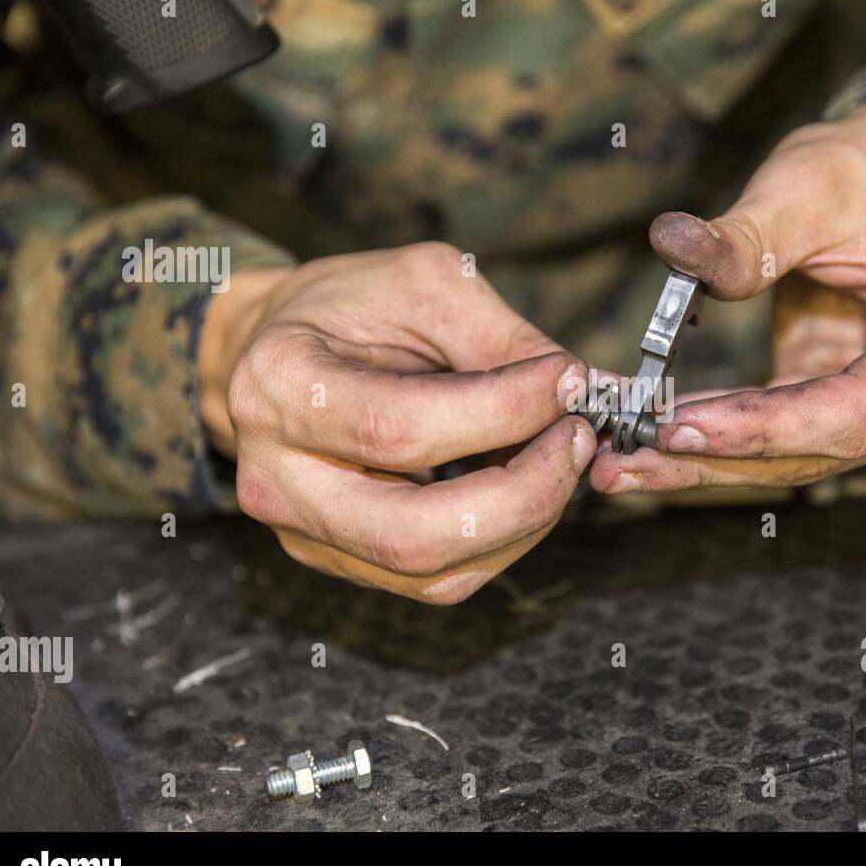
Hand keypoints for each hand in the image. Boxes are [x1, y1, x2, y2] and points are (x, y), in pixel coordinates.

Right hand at [199, 244, 593, 602]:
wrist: (277, 347)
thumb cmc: (349, 306)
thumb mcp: (424, 285)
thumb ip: (503, 340)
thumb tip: (588, 392)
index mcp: (280, 389)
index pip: (403, 428)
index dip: (504, 412)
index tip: (569, 380)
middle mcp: (277, 480)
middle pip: (417, 533)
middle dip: (525, 492)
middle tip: (577, 438)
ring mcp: (305, 534)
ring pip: (437, 572)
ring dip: (524, 521)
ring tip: (559, 457)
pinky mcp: (342, 562)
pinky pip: (439, 580)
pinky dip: (503, 538)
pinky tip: (527, 487)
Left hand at [591, 96, 865, 493]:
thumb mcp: (806, 188)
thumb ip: (746, 237)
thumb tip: (676, 247)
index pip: (856, 411)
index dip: (765, 430)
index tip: (678, 427)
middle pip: (821, 449)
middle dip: (718, 460)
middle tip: (624, 462)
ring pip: (796, 457)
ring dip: (707, 463)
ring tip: (620, 463)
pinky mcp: (852, 409)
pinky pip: (781, 438)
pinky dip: (716, 441)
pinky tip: (649, 444)